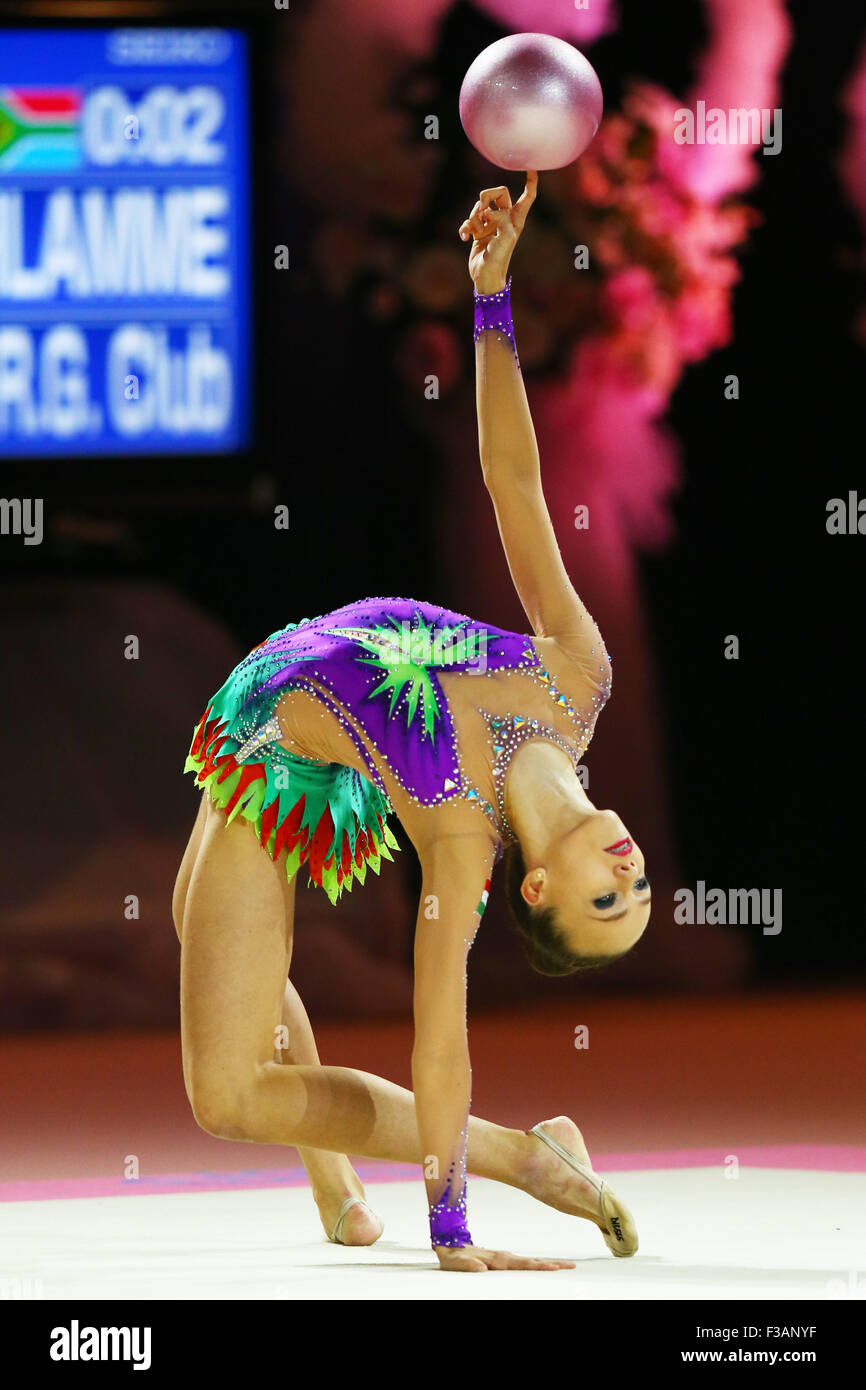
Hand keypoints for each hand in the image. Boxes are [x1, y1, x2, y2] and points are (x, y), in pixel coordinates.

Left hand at [435, 1242, 574, 1272]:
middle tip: (571, 1266)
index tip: (552, 1267)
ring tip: (564, 1266)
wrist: (449, 1243)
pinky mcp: (503, 1260)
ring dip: (547, 1263)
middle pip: (531, 1261)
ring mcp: (504, 1257)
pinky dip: (537, 1264)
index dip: (536, 1266)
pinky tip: (545, 1266)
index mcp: (495, 1259)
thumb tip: (482, 1268)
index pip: (520, 1264)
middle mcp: (503, 1256)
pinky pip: (524, 1263)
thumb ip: (468, 1265)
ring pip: (529, 1261)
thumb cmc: (452, 1257)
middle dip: (551, 1263)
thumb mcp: (455, 1263)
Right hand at [458, 171, 537, 294]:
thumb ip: (501, 221)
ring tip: (476, 233)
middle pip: (498, 193)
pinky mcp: (478, 231)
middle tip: (483, 212)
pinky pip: (468, 220)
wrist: (485, 277)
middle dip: (487, 196)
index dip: (531, 181)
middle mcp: (504, 219)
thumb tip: (489, 211)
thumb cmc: (498, 260)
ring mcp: (491, 224)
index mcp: (516, 219)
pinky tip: (464, 238)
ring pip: (479, 206)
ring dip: (474, 217)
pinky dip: (465, 227)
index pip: (528, 195)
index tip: (531, 167)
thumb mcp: (505, 239)